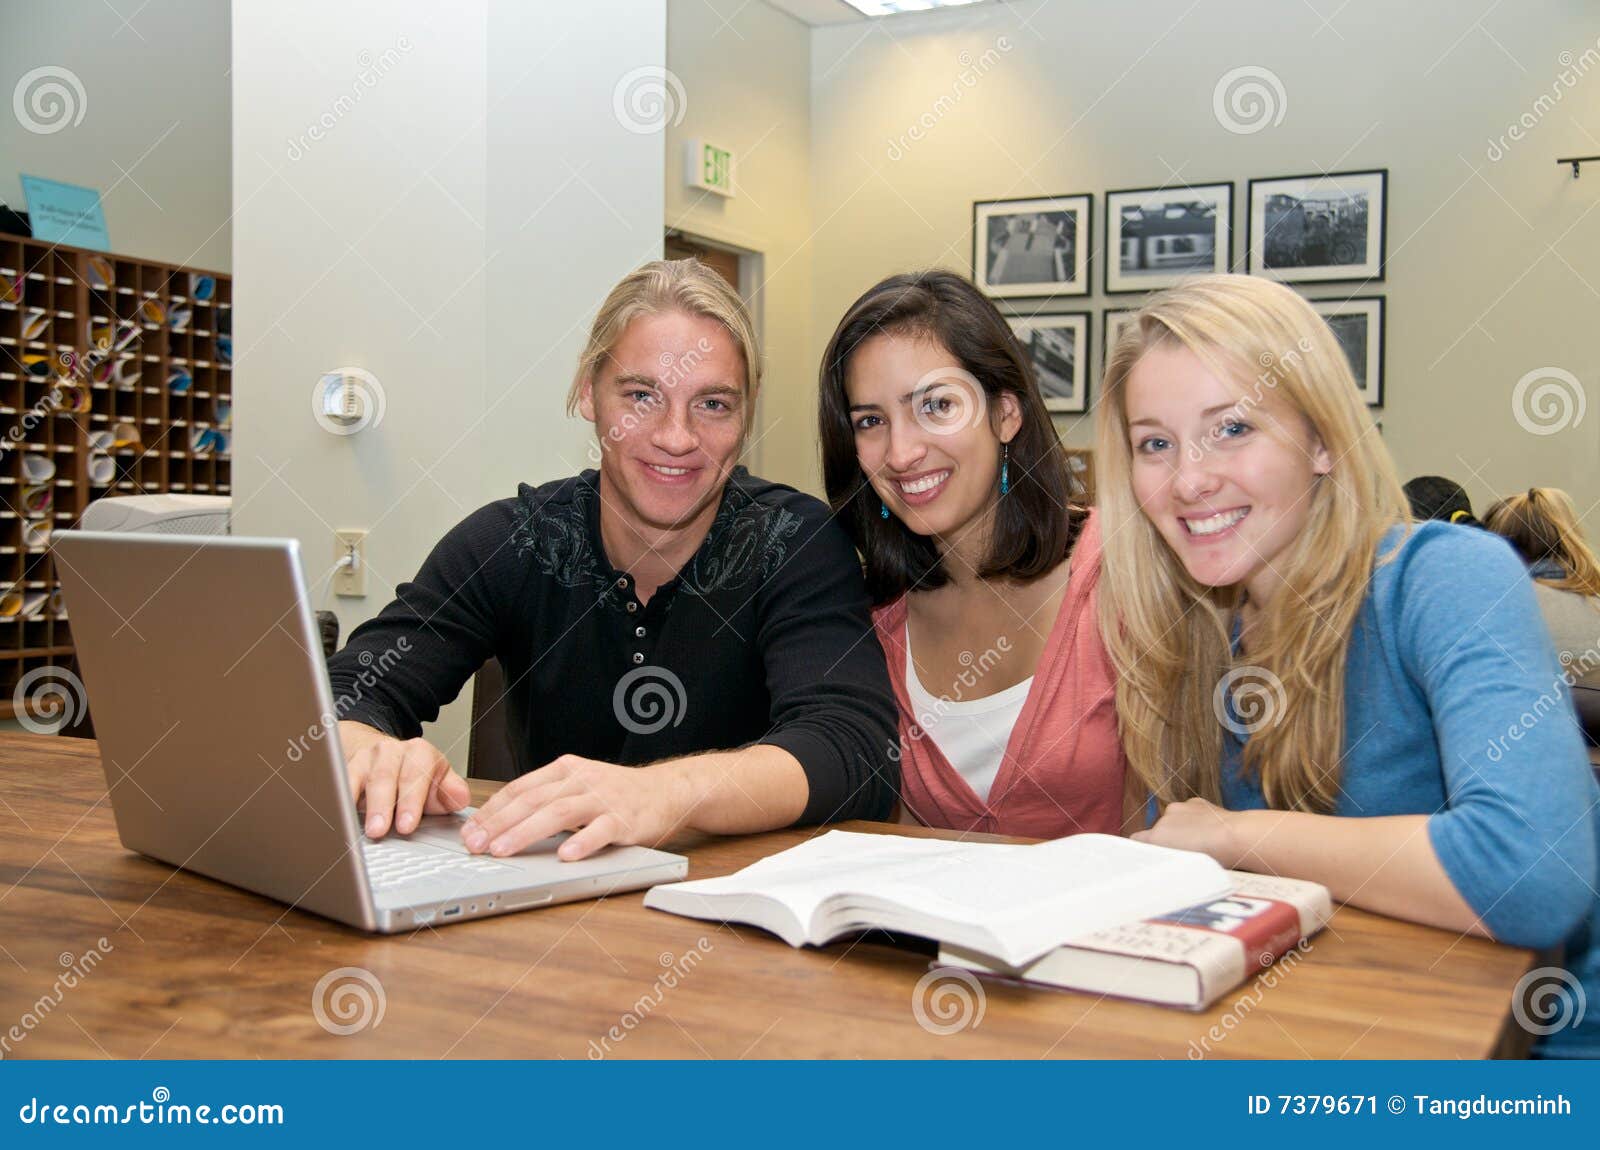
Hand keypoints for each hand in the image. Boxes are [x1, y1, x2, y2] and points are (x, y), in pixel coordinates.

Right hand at [339, 720, 470, 838]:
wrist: (385, 759)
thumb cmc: (416, 776)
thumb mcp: (438, 782)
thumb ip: (452, 792)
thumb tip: (460, 798)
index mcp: (420, 752)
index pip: (416, 775)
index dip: (411, 802)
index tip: (407, 826)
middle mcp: (391, 750)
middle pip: (385, 777)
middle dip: (383, 806)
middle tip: (380, 830)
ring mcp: (366, 758)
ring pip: (360, 778)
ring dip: (358, 804)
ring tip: (357, 827)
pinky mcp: (345, 767)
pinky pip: (338, 782)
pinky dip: (337, 799)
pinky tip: (337, 816)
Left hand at [461, 754, 689, 861]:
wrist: (667, 791)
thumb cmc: (617, 794)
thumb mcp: (579, 785)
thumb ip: (547, 798)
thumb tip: (501, 823)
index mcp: (565, 770)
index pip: (520, 789)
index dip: (491, 811)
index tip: (469, 831)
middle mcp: (581, 780)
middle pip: (533, 801)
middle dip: (499, 824)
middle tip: (475, 845)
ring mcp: (604, 799)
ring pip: (559, 813)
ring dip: (527, 833)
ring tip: (504, 850)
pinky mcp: (625, 819)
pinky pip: (600, 831)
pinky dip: (582, 842)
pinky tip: (566, 856)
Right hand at [1130, 797, 1245, 866]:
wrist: (1237, 837)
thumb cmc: (1213, 858)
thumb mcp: (1183, 866)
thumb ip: (1167, 858)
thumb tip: (1158, 855)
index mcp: (1157, 836)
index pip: (1137, 839)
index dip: (1144, 847)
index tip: (1152, 854)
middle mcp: (1164, 818)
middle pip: (1158, 830)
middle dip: (1168, 840)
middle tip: (1186, 854)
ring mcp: (1180, 808)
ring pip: (1173, 820)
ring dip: (1181, 829)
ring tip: (1201, 842)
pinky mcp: (1195, 802)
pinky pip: (1187, 812)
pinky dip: (1194, 819)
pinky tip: (1208, 829)